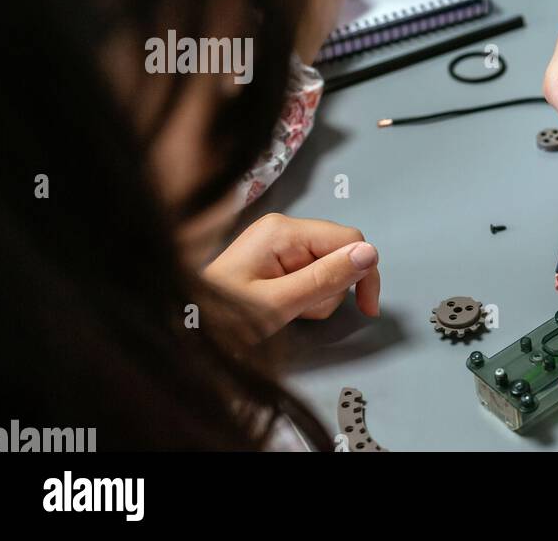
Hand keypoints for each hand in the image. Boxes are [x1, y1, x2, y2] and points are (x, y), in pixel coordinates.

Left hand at [203, 214, 379, 334]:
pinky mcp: (277, 259)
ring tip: (288, 311)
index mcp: (283, 231)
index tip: (366, 309)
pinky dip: (308, 296)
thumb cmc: (224, 320)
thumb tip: (370, 253)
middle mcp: (284, 229)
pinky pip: (311, 274)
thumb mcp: (279, 303)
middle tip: (303, 311)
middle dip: (332, 288)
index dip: (364, 272)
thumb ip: (325, 277)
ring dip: (319, 296)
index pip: (349, 240)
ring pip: (329, 268)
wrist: (187, 329)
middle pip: (339, 254)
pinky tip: (285, 307)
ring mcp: (279, 243)